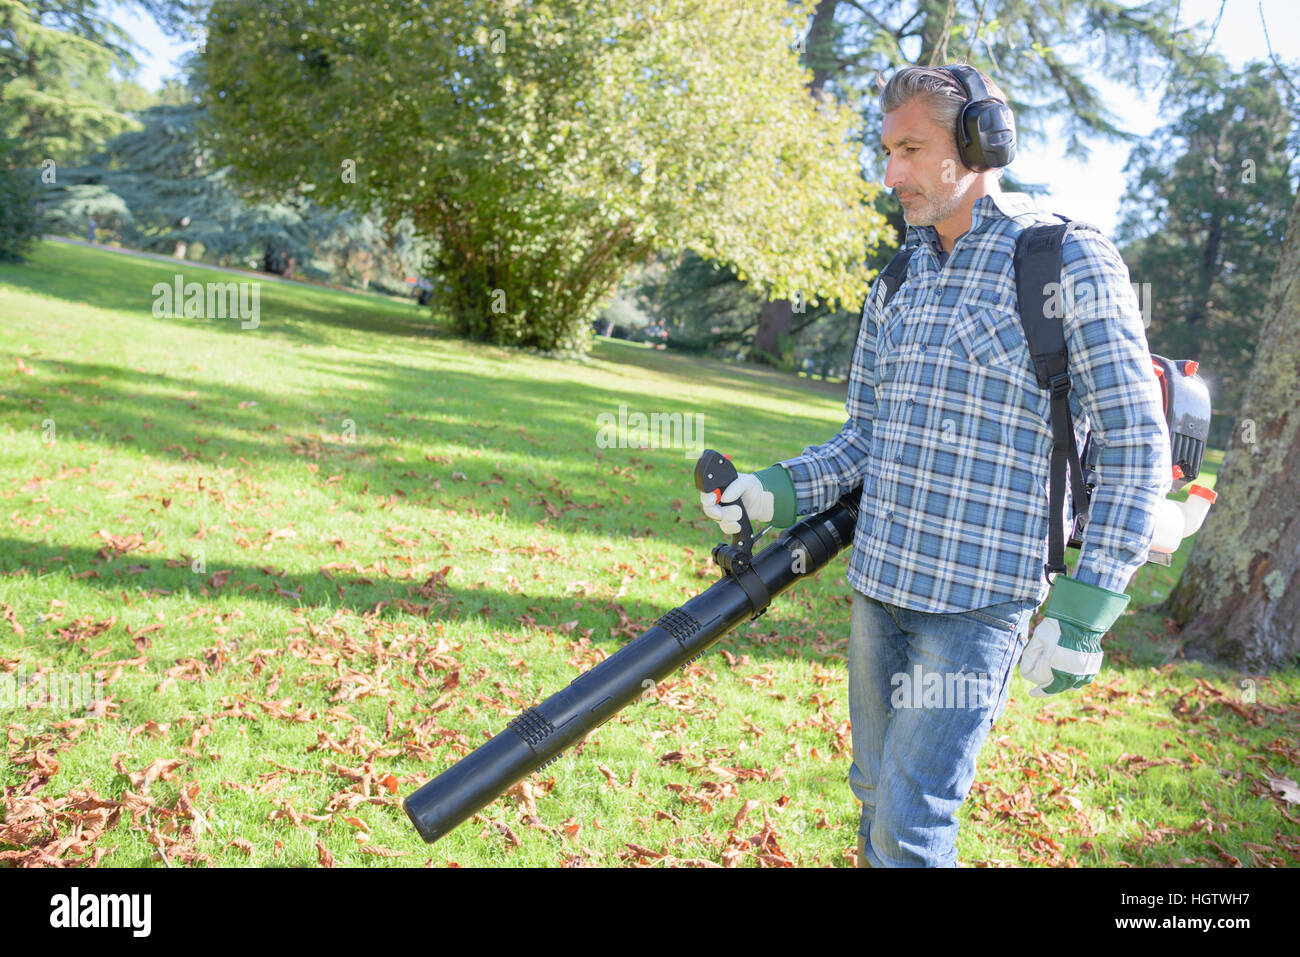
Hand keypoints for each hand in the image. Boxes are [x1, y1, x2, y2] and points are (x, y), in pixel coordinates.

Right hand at [700, 472, 773, 535]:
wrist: (762, 501)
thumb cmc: (752, 487)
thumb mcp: (746, 481)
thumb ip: (735, 487)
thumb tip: (724, 498)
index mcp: (717, 487)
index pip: (705, 493)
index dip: (707, 498)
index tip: (713, 499)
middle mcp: (717, 500)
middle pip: (708, 509)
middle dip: (715, 512)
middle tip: (721, 513)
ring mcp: (721, 511)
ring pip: (717, 519)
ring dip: (728, 518)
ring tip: (740, 513)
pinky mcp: (728, 521)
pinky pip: (725, 527)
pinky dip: (731, 527)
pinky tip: (738, 525)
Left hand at [1019, 576, 1129, 696]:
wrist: (1081, 620)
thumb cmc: (1058, 628)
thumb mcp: (1039, 640)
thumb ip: (1032, 655)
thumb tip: (1027, 668)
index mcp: (1061, 671)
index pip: (1049, 689)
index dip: (1040, 692)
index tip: (1031, 693)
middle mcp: (1075, 675)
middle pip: (1061, 688)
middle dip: (1050, 688)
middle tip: (1041, 687)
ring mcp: (1086, 671)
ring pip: (1074, 685)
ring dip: (1063, 684)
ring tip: (1054, 681)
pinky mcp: (1093, 665)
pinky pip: (1083, 678)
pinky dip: (1075, 678)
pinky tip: (1068, 674)